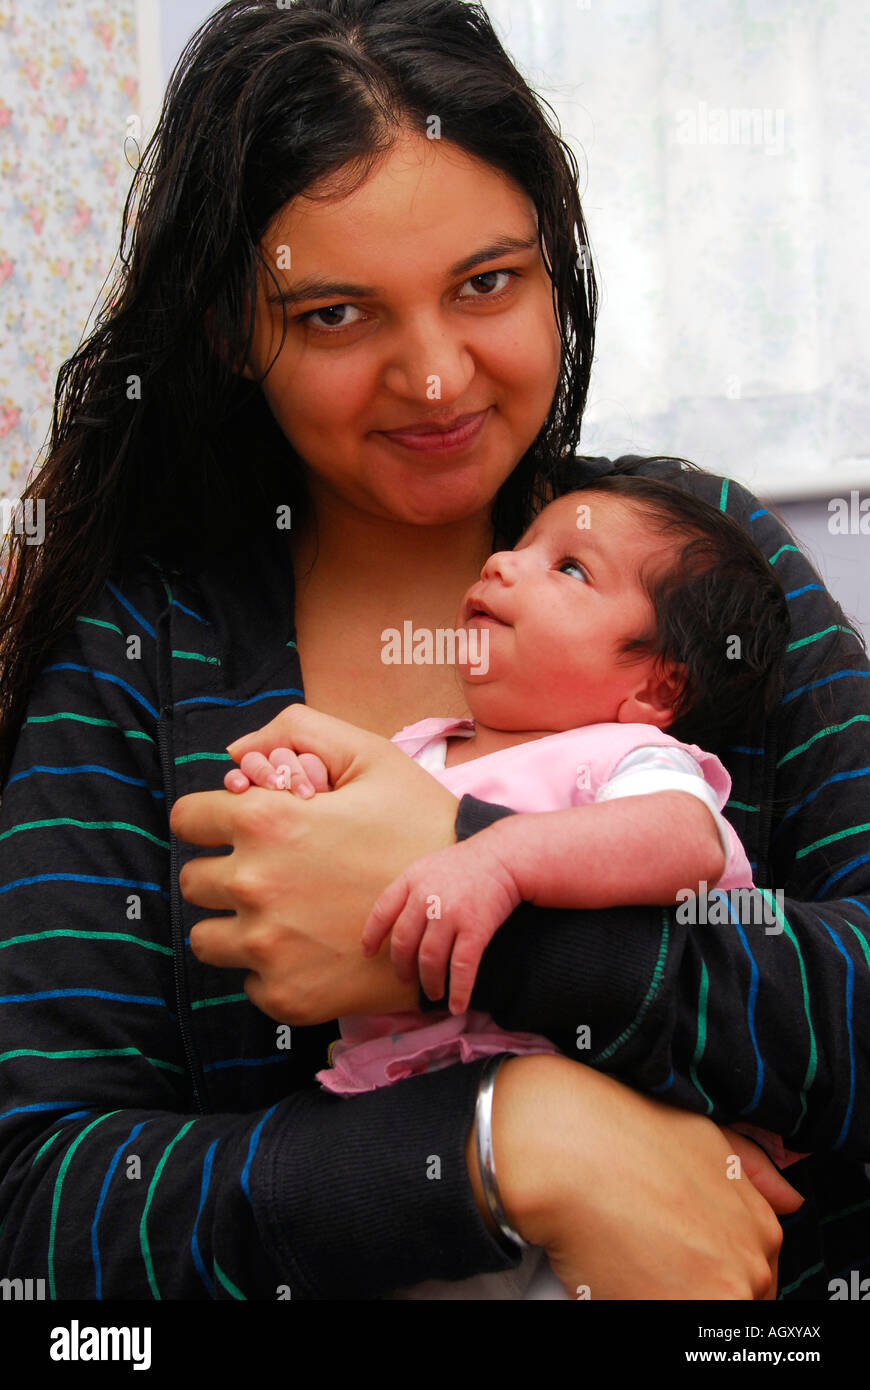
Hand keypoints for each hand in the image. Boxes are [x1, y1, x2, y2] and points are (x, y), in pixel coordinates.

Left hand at [169, 703, 460, 1023]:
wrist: (466, 909)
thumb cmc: (419, 825)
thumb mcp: (371, 756)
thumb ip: (297, 730)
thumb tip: (234, 753)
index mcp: (267, 821)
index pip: (186, 819)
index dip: (210, 819)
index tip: (235, 829)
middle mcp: (256, 884)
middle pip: (193, 881)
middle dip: (224, 873)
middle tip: (273, 874)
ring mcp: (268, 947)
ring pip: (207, 938)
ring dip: (235, 926)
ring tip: (286, 916)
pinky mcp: (286, 996)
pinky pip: (246, 982)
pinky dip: (271, 970)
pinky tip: (313, 949)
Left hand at [361, 837, 520, 1013]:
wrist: (504, 858)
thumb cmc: (464, 866)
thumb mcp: (428, 867)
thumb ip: (410, 891)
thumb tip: (393, 925)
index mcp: (411, 880)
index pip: (382, 912)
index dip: (372, 936)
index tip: (368, 953)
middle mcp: (427, 897)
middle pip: (404, 942)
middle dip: (402, 967)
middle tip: (406, 980)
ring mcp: (451, 914)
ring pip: (430, 959)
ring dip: (429, 983)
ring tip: (432, 993)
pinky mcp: (475, 929)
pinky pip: (461, 968)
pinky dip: (458, 991)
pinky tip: (456, 1005)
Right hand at [469, 1055, 800, 1298]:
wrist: (567, 1148)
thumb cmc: (628, 1134)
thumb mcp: (707, 1136)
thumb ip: (755, 1172)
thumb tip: (791, 1201)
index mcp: (761, 1231)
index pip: (753, 1278)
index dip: (711, 1269)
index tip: (681, 1260)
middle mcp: (748, 1270)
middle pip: (731, 1301)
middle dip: (693, 1286)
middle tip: (649, 1260)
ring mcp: (714, 1300)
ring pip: (699, 1312)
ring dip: (667, 1295)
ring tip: (630, 1267)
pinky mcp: (672, 1316)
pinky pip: (668, 1325)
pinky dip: (642, 1303)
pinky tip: (618, 1282)